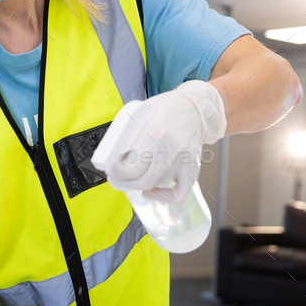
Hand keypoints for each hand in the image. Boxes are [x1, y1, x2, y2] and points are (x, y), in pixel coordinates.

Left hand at [93, 81, 225, 203]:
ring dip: (138, 186)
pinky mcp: (193, 168)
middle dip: (123, 183)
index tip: (110, 170)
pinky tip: (151, 191)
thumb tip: (111, 155)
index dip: (117, 173)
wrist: (196, 107)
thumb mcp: (141, 113)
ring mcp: (185, 160)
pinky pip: (179, 194)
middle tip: (115, 178)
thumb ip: (128, 134)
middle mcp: (173, 147)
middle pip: (143, 180)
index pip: (133, 166)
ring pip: (156, 185)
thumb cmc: (166, 109)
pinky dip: (163, 197)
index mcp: (157, 131)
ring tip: (129, 179)